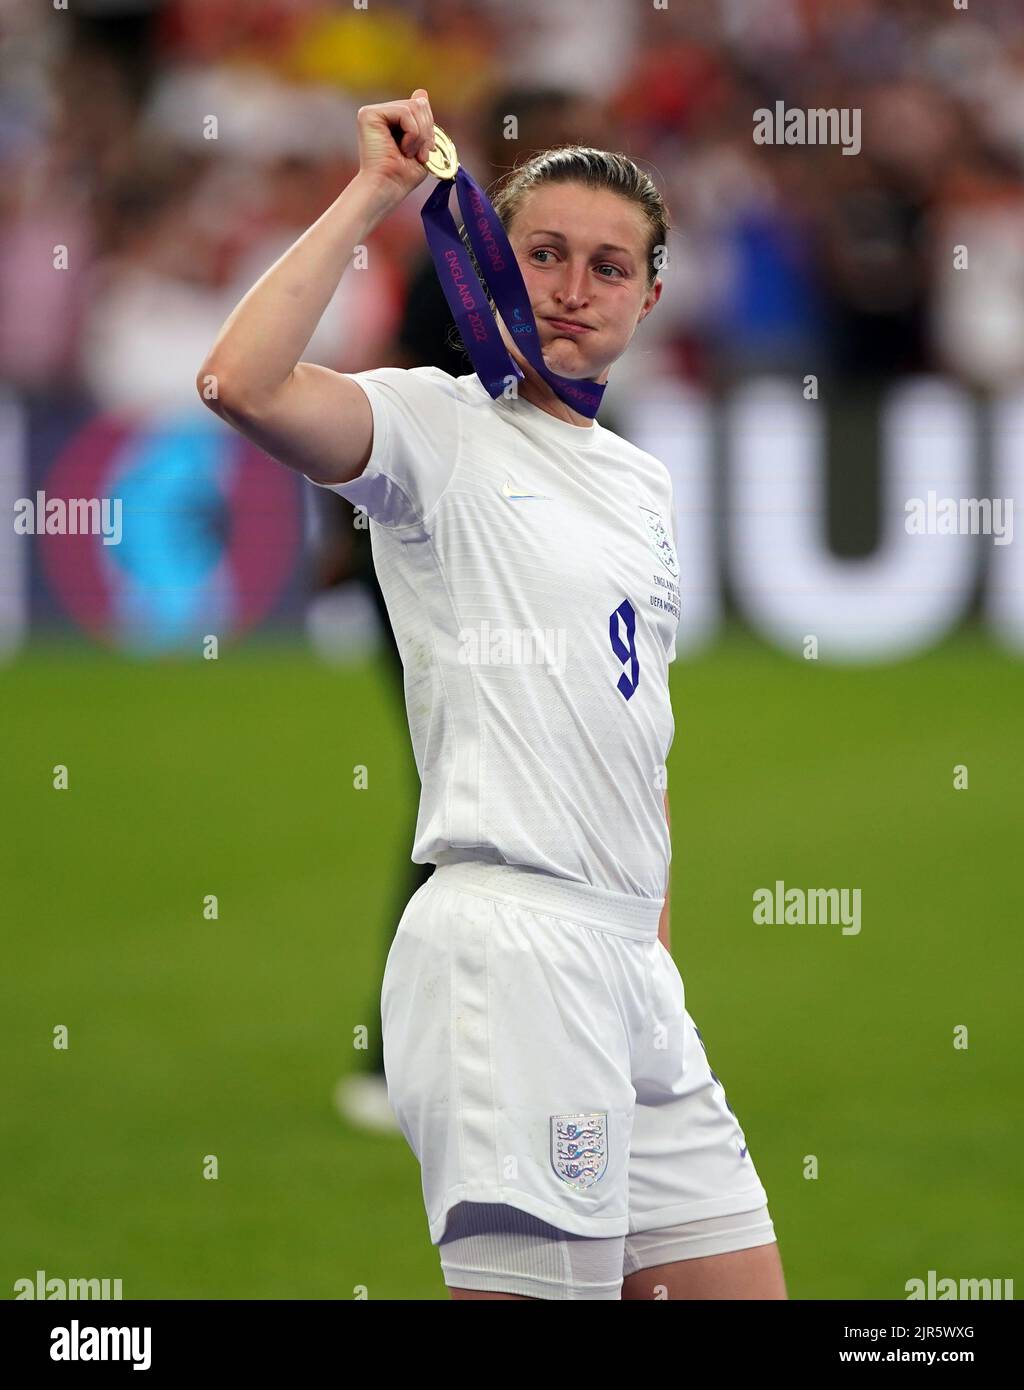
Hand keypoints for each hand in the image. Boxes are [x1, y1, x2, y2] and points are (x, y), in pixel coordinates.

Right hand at [355, 88, 436, 205]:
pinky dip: (413, 133)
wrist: (387, 188)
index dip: (429, 128)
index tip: (424, 153)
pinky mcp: (368, 114)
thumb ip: (422, 120)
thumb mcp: (421, 145)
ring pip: (414, 106)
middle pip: (418, 104)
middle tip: (419, 155)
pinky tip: (403, 149)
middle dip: (427, 131)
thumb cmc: (402, 176)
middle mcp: (381, 114)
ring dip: (420, 135)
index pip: (420, 106)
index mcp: (392, 120)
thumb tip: (421, 92)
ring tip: (410, 154)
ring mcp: (373, 112)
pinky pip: (405, 112)